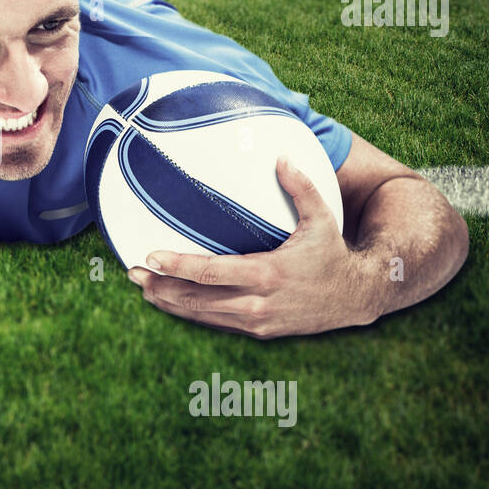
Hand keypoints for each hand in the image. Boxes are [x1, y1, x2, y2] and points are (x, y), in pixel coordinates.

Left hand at [127, 156, 375, 338]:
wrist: (356, 297)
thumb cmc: (333, 253)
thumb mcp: (321, 218)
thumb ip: (300, 187)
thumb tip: (281, 156)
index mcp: (269, 273)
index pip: (212, 272)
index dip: (178, 266)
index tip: (151, 256)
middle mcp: (259, 302)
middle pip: (197, 298)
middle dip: (161, 287)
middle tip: (132, 272)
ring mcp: (257, 322)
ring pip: (202, 315)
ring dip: (169, 302)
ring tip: (142, 287)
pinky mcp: (258, 332)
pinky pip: (216, 323)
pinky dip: (190, 314)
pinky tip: (170, 302)